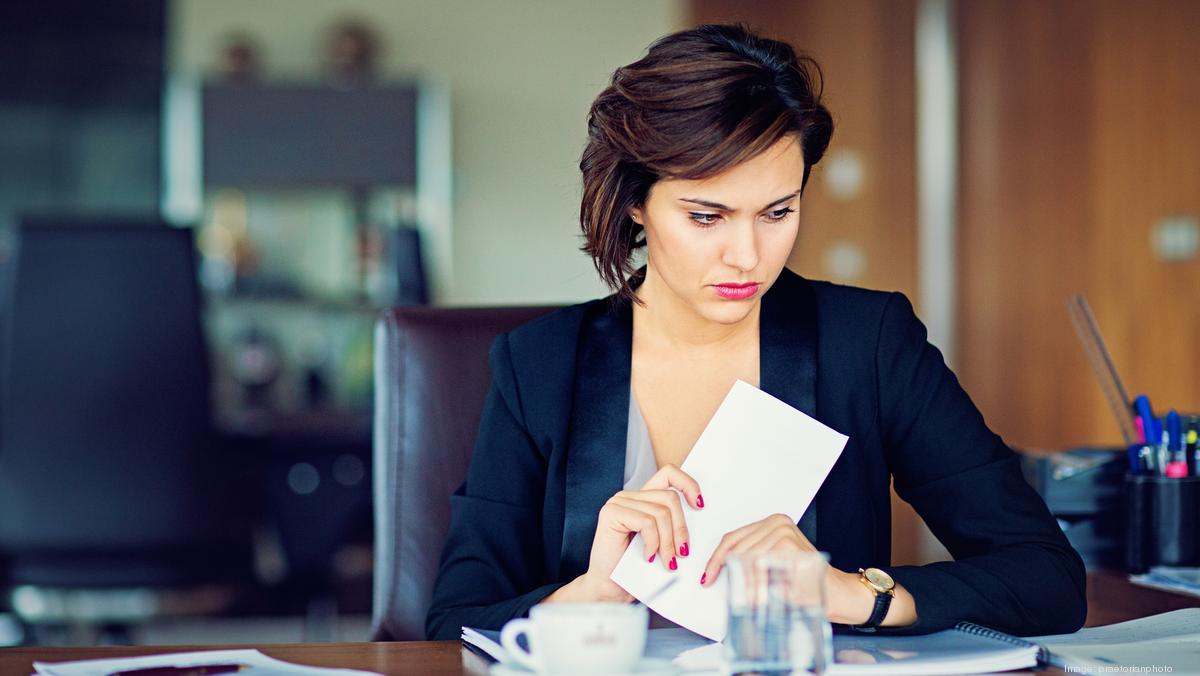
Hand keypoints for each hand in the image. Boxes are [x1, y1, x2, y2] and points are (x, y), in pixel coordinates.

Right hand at [545, 464, 703, 603]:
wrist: (610, 589)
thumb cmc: (636, 569)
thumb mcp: (662, 542)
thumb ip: (673, 524)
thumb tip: (699, 515)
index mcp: (643, 498)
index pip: (669, 474)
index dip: (688, 484)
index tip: (700, 506)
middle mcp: (629, 496)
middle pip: (670, 498)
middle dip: (680, 528)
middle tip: (682, 553)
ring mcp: (618, 502)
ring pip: (661, 512)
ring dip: (668, 542)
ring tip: (667, 562)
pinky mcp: (612, 513)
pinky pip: (647, 522)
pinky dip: (653, 543)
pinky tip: (647, 557)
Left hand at [700, 513, 877, 624]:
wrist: (838, 594)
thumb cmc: (805, 582)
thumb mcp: (774, 564)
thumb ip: (752, 560)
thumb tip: (720, 570)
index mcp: (773, 522)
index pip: (733, 538)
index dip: (716, 558)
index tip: (708, 575)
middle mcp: (778, 524)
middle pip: (737, 549)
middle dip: (727, 572)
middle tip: (719, 586)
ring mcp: (784, 535)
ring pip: (747, 560)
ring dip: (742, 583)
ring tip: (746, 598)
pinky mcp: (789, 549)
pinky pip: (760, 570)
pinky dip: (755, 586)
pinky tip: (756, 597)